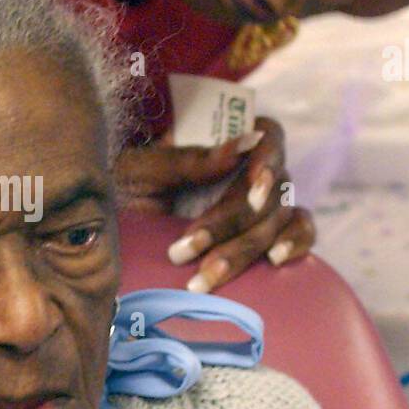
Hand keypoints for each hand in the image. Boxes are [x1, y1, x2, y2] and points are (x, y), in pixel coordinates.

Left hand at [116, 116, 315, 290]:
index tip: (255, 188)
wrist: (110, 230)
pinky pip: (298, 235)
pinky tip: (274, 261)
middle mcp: (252, 170)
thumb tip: (244, 143)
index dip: (268, 159)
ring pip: (279, 219)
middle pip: (269, 188)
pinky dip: (294, 245)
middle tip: (185, 250)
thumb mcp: (140, 170)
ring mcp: (263, 204)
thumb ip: (186, 159)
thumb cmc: (124, 186)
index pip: (268, 135)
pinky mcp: (266, 234)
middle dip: (229, 223)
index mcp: (223, 141)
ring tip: (208, 273)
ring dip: (246, 247)